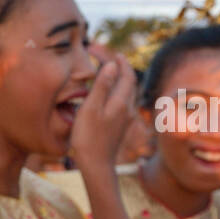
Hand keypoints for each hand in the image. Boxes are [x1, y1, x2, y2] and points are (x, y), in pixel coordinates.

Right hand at [71, 49, 136, 167]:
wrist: (97, 166)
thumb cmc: (89, 137)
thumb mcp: (91, 109)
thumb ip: (102, 86)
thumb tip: (112, 65)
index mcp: (120, 102)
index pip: (125, 75)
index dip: (120, 62)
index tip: (113, 52)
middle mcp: (127, 108)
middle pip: (130, 83)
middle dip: (122, 69)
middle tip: (112, 59)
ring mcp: (125, 119)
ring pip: (127, 93)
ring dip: (121, 80)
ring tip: (112, 73)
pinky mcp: (120, 127)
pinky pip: (123, 102)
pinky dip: (118, 92)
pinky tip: (111, 95)